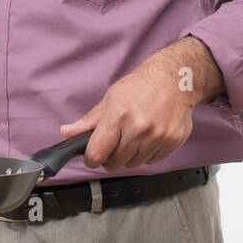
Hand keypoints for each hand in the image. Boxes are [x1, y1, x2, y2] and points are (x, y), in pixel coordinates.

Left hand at [59, 38, 222, 171]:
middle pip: (114, 162)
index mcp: (118, 115)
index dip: (91, 159)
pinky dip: (147, 154)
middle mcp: (138, 128)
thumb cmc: (141, 87)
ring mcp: (157, 136)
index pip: (97, 153)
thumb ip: (89, 121)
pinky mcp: (172, 142)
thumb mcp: (111, 99)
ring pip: (133, 164)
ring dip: (130, 156)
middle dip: (110, 156)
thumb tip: (67, 133)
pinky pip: (151, 161)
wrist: (175, 79)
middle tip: (115, 142)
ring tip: (134, 136)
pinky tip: (148, 137)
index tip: (92, 157)